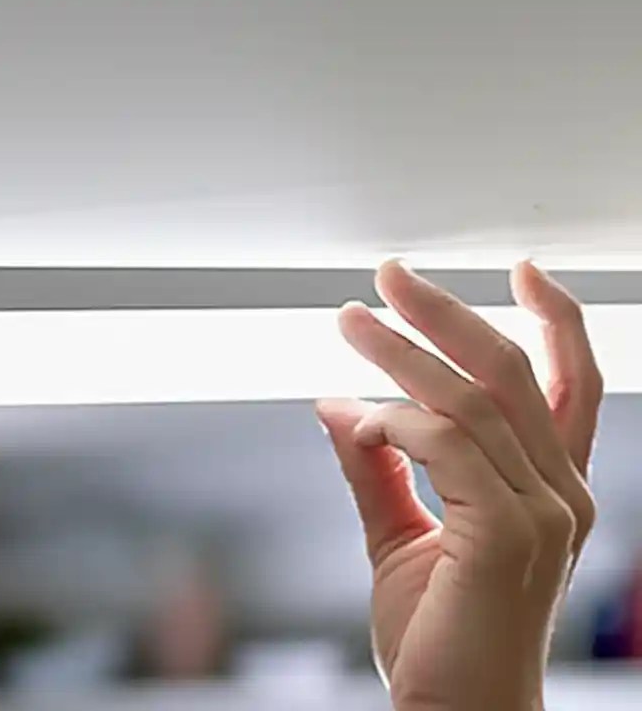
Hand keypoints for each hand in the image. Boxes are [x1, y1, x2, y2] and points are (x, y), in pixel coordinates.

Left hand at [317, 260, 600, 710]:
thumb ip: (377, 469)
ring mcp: (542, 515)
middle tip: (389, 276)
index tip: (519, 271)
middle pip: (514, 372)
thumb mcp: (401, 535)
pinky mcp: (506, 534)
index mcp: (551, 491)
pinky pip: (446, 444)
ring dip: (402, 351)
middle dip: (450, 313)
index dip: (555, 320)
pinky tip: (359, 420)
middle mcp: (561, 496)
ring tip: (350, 323)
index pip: (569, 386)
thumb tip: (338, 404)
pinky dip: (396, 420)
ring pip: (472, 399)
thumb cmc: (438, 636)